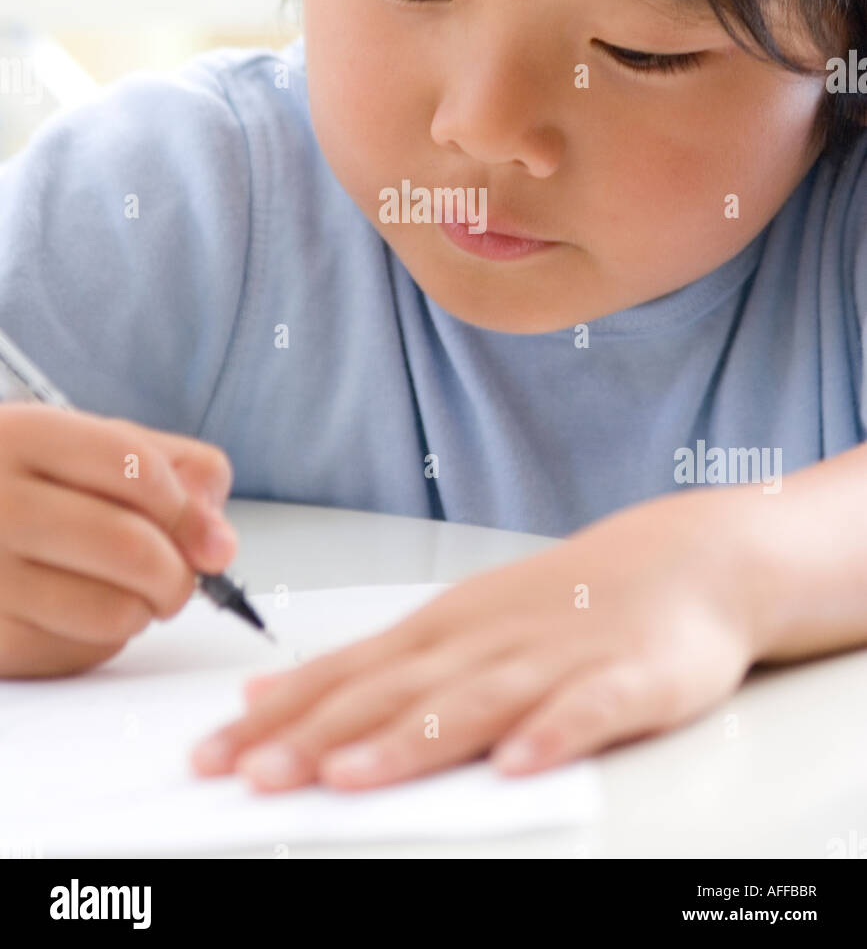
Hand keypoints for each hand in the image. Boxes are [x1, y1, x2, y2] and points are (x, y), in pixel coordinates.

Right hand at [0, 403, 236, 676]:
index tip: (207, 535)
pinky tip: (77, 610)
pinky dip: (102, 640)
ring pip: (115, 613)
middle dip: (178, 572)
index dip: (188, 509)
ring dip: (143, 609)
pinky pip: (82, 655)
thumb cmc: (31, 485)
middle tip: (176, 576)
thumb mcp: (92, 446)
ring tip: (122, 589)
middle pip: (132, 548)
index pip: (137, 469)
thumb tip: (219, 543)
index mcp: (23, 436)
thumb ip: (173, 471)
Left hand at [190, 487, 763, 790]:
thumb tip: (266, 692)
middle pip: (393, 695)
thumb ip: (368, 665)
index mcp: (441, 630)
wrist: (684, 558)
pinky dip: (551, 734)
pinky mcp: (628, 678)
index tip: (213, 753)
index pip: (344, 675)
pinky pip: (587, 711)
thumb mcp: (455, 622)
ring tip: (350, 775)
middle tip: (253, 773)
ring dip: (408, 741)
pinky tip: (518, 764)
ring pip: (473, 704)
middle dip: (317, 736)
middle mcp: (485, 641)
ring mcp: (555, 658)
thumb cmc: (563, 599)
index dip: (277, 715)